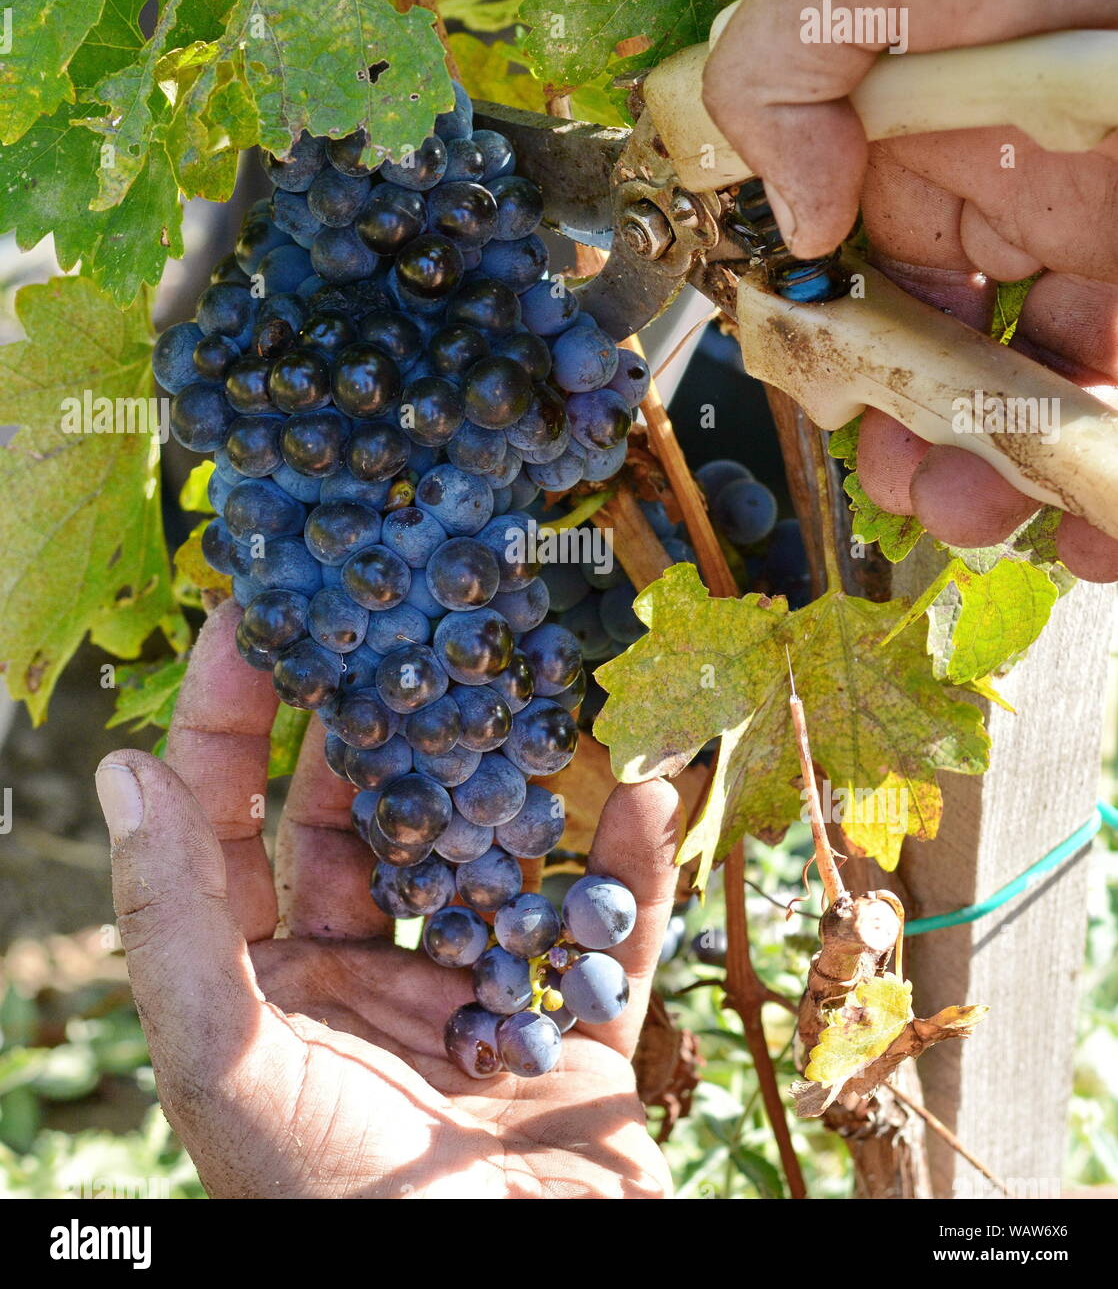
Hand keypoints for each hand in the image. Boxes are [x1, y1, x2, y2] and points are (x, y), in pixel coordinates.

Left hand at [94, 601, 679, 1198]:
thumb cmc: (338, 1203)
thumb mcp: (232, 1065)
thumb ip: (176, 922)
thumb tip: (126, 770)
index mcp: (265, 986)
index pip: (232, 822)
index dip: (234, 716)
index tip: (258, 615)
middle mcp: (363, 979)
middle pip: (366, 822)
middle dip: (379, 724)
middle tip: (400, 621)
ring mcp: (473, 1003)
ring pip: (490, 858)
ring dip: (508, 781)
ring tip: (520, 687)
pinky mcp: (574, 1034)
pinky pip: (608, 929)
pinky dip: (631, 869)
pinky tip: (647, 795)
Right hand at [703, 0, 1117, 579]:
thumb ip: (776, 92)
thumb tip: (797, 225)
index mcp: (904, 159)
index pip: (869, 300)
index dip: (860, 379)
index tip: (860, 431)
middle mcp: (1002, 199)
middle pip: (967, 359)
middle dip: (949, 449)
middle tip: (946, 507)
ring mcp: (1096, 209)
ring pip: (1062, 370)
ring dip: (1039, 463)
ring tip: (1034, 524)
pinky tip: (1110, 498)